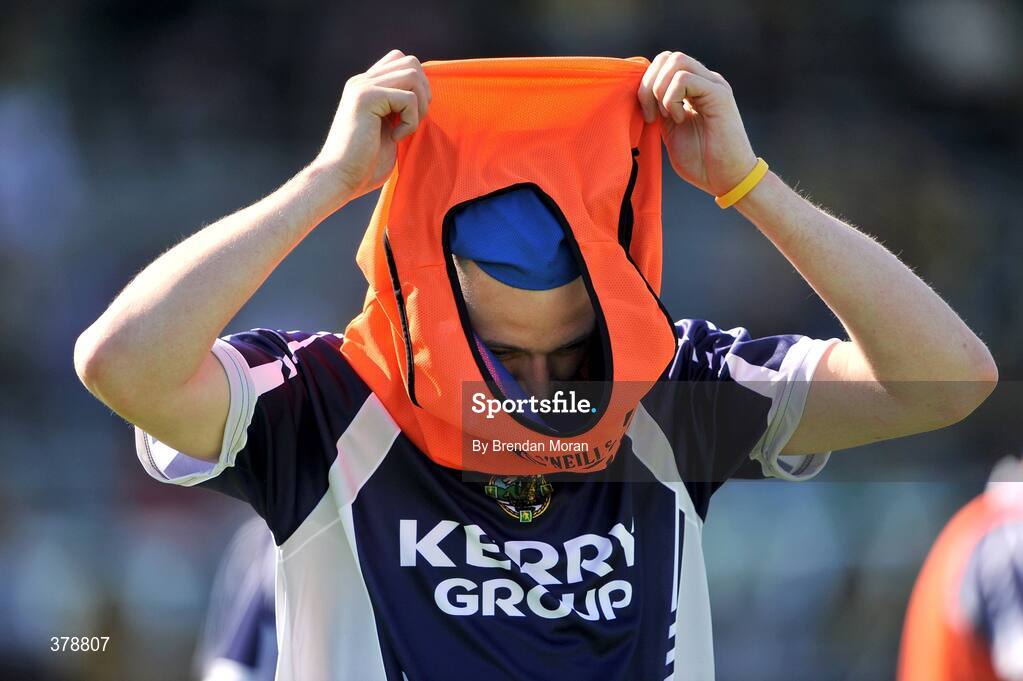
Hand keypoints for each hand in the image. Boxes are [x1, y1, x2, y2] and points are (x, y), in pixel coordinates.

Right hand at [312, 49, 430, 200]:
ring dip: (420, 105)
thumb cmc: (365, 164)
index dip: (417, 86)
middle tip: (413, 121)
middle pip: (411, 62)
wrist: (340, 178)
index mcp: (366, 87)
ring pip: (412, 74)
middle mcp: (362, 81)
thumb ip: (399, 109)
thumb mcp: (388, 130)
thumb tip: (426, 97)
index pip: (400, 60)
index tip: (412, 114)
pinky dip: (411, 121)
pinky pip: (408, 98)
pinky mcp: (366, 97)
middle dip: (424, 92)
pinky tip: (395, 138)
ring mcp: (363, 86)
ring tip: (406, 128)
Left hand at [638, 51, 757, 196]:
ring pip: (676, 61)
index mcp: (693, 89)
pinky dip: (672, 99)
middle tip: (653, 116)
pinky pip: (684, 79)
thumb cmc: (701, 162)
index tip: (648, 115)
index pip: (663, 64)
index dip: (646, 84)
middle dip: (649, 84)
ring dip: (660, 90)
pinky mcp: (719, 94)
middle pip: (667, 57)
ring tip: (668, 117)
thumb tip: (641, 94)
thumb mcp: (670, 131)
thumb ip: (660, 109)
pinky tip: (679, 119)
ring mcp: (713, 85)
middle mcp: (704, 81)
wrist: (727, 179)